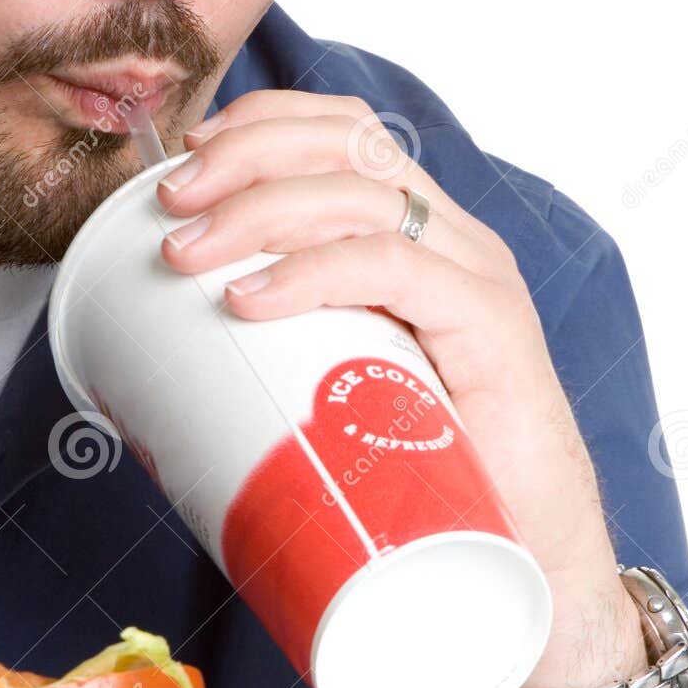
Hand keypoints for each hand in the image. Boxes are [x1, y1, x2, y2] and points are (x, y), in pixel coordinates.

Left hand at [159, 90, 644, 687]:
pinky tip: (250, 299)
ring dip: (256, 210)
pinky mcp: (491, 332)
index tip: (188, 154)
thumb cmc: (426, 484)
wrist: (528, 565)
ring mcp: (477, 280)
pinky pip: (395, 269)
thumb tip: (160, 369)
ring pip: (361, 197)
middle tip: (170, 205)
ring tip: (185, 254)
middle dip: (244, 157)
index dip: (265, 123)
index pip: (348, 134)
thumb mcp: (343, 395)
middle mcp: (456, 242)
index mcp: (422, 240)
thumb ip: (283, 361)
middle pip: (348, 147)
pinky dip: (311, 272)